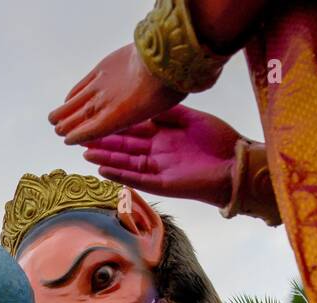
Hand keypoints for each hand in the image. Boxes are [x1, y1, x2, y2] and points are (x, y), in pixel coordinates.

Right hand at [49, 44, 185, 146]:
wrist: (164, 59)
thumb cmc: (165, 90)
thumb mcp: (150, 114)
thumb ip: (131, 118)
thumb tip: (125, 118)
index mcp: (112, 121)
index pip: (85, 133)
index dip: (74, 137)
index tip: (68, 140)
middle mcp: (100, 105)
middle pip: (74, 120)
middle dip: (64, 127)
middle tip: (58, 130)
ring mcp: (98, 86)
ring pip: (72, 103)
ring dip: (61, 112)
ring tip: (53, 119)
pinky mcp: (100, 68)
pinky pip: (80, 86)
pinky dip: (72, 95)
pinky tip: (68, 99)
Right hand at [81, 105, 239, 206]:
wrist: (236, 163)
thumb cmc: (218, 140)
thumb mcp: (191, 119)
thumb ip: (169, 113)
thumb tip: (148, 103)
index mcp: (162, 136)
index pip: (133, 130)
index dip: (114, 125)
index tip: (96, 118)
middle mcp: (156, 153)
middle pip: (124, 147)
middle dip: (103, 142)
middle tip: (80, 137)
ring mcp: (157, 169)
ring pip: (126, 163)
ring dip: (106, 159)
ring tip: (86, 153)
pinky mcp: (162, 184)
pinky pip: (137, 179)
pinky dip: (120, 175)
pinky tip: (104, 170)